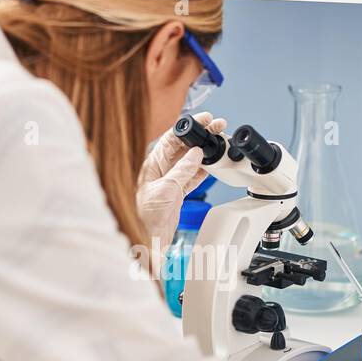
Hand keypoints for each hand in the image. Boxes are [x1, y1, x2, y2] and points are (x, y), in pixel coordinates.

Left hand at [137, 112, 224, 251]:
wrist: (146, 240)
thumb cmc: (144, 216)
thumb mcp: (165, 189)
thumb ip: (182, 170)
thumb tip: (195, 153)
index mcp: (152, 163)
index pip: (172, 137)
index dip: (189, 127)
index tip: (204, 120)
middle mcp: (160, 170)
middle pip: (182, 147)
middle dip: (200, 136)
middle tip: (216, 128)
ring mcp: (169, 181)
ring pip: (189, 161)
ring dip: (204, 152)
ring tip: (217, 144)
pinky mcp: (176, 194)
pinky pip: (191, 177)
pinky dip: (202, 171)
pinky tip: (210, 165)